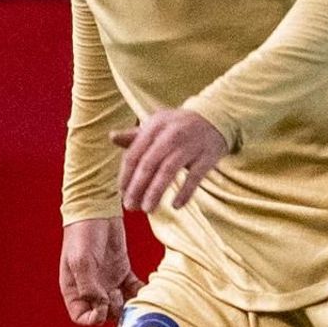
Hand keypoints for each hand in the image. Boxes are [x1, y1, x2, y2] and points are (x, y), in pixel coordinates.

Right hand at [58, 218, 140, 325]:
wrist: (97, 210)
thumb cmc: (83, 234)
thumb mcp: (81, 260)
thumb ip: (88, 286)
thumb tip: (100, 306)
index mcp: (74, 289)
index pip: (81, 317)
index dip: (92, 319)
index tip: (102, 306)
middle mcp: (90, 288)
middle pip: (103, 314)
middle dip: (112, 310)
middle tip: (117, 294)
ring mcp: (107, 281)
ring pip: (120, 304)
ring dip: (128, 304)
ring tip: (132, 293)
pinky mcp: (122, 272)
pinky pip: (132, 290)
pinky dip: (140, 292)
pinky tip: (145, 288)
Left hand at [113, 108, 229, 211]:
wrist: (215, 117)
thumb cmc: (178, 126)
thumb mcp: (157, 125)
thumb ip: (135, 136)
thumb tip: (112, 137)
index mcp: (155, 126)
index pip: (135, 154)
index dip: (126, 176)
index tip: (122, 193)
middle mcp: (171, 134)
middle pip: (149, 164)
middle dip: (137, 187)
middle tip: (131, 206)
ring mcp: (190, 145)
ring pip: (168, 171)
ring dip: (156, 192)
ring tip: (148, 209)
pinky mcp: (207, 156)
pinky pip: (194, 177)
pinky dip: (185, 192)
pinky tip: (176, 206)